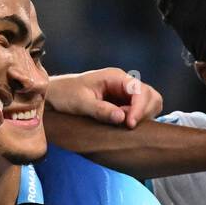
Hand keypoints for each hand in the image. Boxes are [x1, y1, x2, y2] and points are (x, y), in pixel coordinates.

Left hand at [44, 68, 162, 127]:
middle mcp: (124, 84)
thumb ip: (101, 110)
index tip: (130, 124)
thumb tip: (122, 118)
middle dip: (144, 113)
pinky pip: (139, 113)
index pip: (140, 90)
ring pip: (149, 104)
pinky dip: (137, 121)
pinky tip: (122, 126)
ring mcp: (125, 95)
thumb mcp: (81, 103)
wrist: (54, 95)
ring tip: (124, 125)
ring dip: (142, 117)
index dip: (140, 108)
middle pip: (151, 96)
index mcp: (116, 77)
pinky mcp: (123, 106)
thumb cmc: (65, 94)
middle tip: (128, 126)